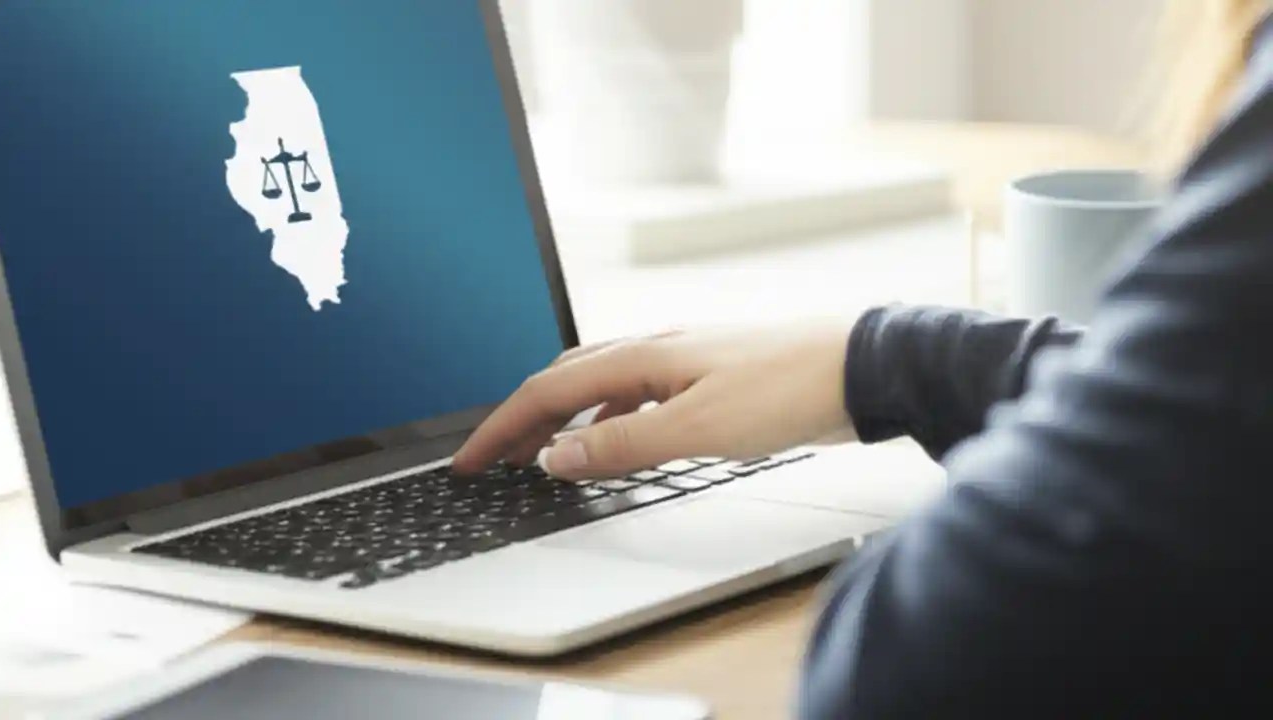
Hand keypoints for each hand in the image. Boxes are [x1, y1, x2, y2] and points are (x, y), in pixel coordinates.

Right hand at [452, 322, 856, 479]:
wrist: (860, 369)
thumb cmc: (788, 387)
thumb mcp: (695, 428)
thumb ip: (621, 445)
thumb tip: (555, 457)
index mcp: (643, 354)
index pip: (549, 390)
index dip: (503, 427)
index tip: (470, 459)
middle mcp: (655, 350)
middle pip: (565, 381)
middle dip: (521, 419)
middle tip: (492, 457)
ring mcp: (681, 362)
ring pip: (599, 388)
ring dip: (562, 420)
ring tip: (539, 453)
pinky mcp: (706, 380)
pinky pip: (635, 397)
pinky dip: (606, 421)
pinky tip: (613, 442)